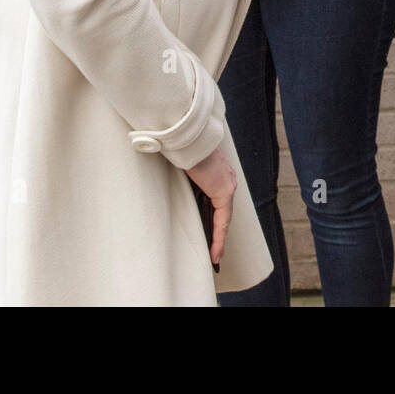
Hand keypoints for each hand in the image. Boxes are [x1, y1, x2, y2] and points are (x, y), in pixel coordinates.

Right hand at [185, 146, 238, 267]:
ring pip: (224, 218)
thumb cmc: (181, 146)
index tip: (212, 231)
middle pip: (222, 212)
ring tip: (215, 257)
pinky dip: (219, 237)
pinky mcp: (224, 191)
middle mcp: (226, 178)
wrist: (189, 136)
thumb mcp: (181, 166)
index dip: (215, 218)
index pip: (218, 201)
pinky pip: (223, 220)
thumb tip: (166, 182)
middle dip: (218, 233)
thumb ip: (180, 177)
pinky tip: (216, 252)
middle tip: (215, 251)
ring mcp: (227, 184)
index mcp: (217, 173)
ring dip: (219, 239)